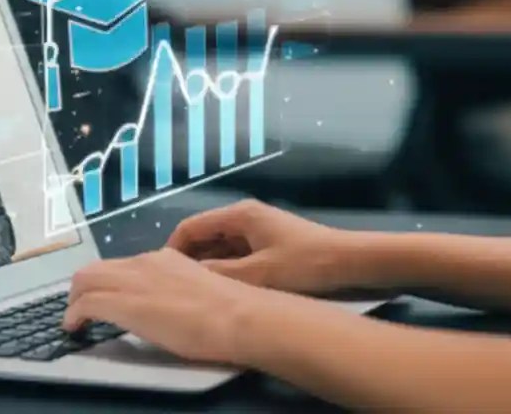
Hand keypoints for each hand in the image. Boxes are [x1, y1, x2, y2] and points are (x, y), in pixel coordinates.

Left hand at [63, 248, 286, 363]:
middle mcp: (144, 263)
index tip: (109, 297)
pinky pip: (85, 304)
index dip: (110, 282)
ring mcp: (131, 280)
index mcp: (165, 259)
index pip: (125, 265)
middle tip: (81, 309)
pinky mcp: (122, 302)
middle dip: (83, 288)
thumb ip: (180, 291)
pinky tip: (74, 328)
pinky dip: (73, 315)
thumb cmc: (230, 310)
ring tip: (75, 319)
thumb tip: (171, 305)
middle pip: (96, 268)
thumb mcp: (199, 290)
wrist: (235, 315)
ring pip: (85, 279)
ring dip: (75, 299)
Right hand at [167, 200, 360, 293]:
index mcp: (239, 215)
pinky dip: (227, 270)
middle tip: (175, 290)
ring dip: (209, 268)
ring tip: (195, 294)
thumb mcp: (258, 273)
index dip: (172, 251)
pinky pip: (236, 255)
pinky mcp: (268, 244)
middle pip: (204, 237)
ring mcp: (257, 230)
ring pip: (220, 248)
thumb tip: (186, 277)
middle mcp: (245, 217)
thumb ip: (220, 274)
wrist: (350, 261)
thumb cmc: (304, 262)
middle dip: (189, 261)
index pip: (190, 227)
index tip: (160, 276)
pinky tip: (223, 292)